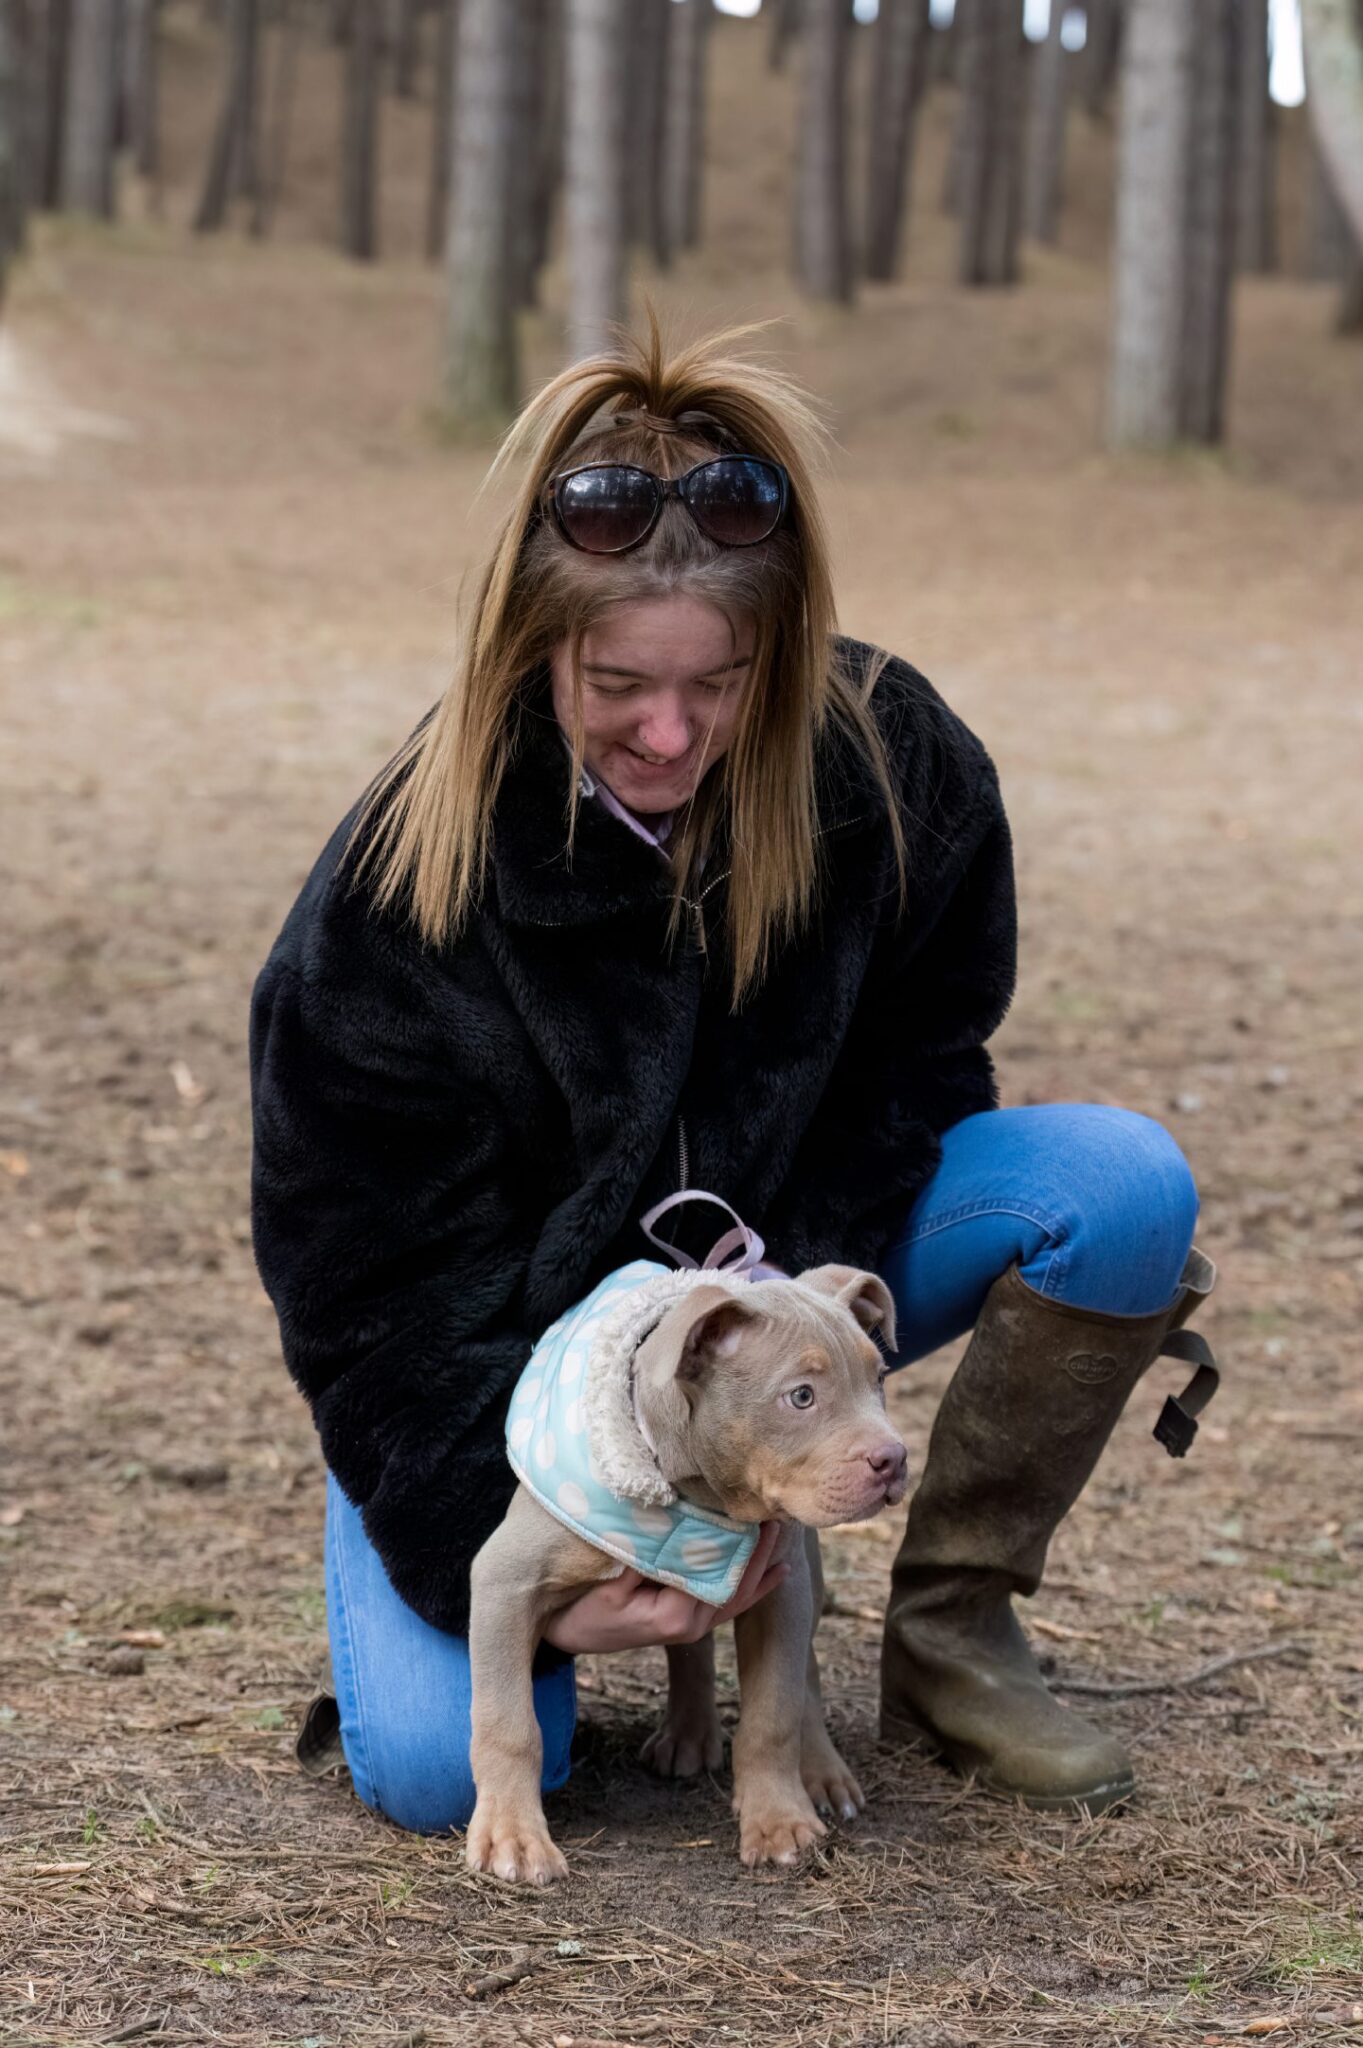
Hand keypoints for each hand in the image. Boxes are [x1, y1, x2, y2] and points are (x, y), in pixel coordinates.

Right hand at [542, 1520, 787, 1654]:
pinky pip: (733, 1603)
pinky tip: (780, 1569)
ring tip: (784, 1530)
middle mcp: (693, 1624)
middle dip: (759, 1548)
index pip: (718, 1571)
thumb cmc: (582, 1608)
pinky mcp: (692, 1622)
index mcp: (676, 1615)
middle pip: (737, 1582)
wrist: (567, 1636)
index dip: (739, 1541)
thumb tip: (674, 1522)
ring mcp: (695, 1626)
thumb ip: (644, 1556)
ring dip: (762, 1562)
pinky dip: (757, 1586)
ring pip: (741, 1593)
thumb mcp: (607, 1582)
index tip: (754, 1511)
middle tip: (779, 1512)